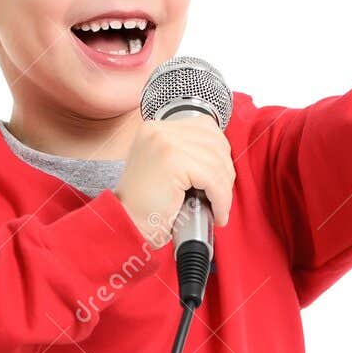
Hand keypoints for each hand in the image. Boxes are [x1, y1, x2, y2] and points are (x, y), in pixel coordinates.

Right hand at [116, 115, 235, 248]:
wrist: (126, 224)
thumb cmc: (145, 206)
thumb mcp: (165, 169)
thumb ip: (187, 156)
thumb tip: (223, 160)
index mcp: (156, 128)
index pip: (205, 128)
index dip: (220, 154)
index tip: (221, 179)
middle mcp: (159, 129)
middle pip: (215, 141)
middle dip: (225, 172)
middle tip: (221, 197)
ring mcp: (165, 142)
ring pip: (216, 162)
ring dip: (224, 190)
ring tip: (218, 209)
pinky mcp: (173, 160)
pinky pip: (212, 178)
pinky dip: (221, 199)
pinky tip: (217, 213)